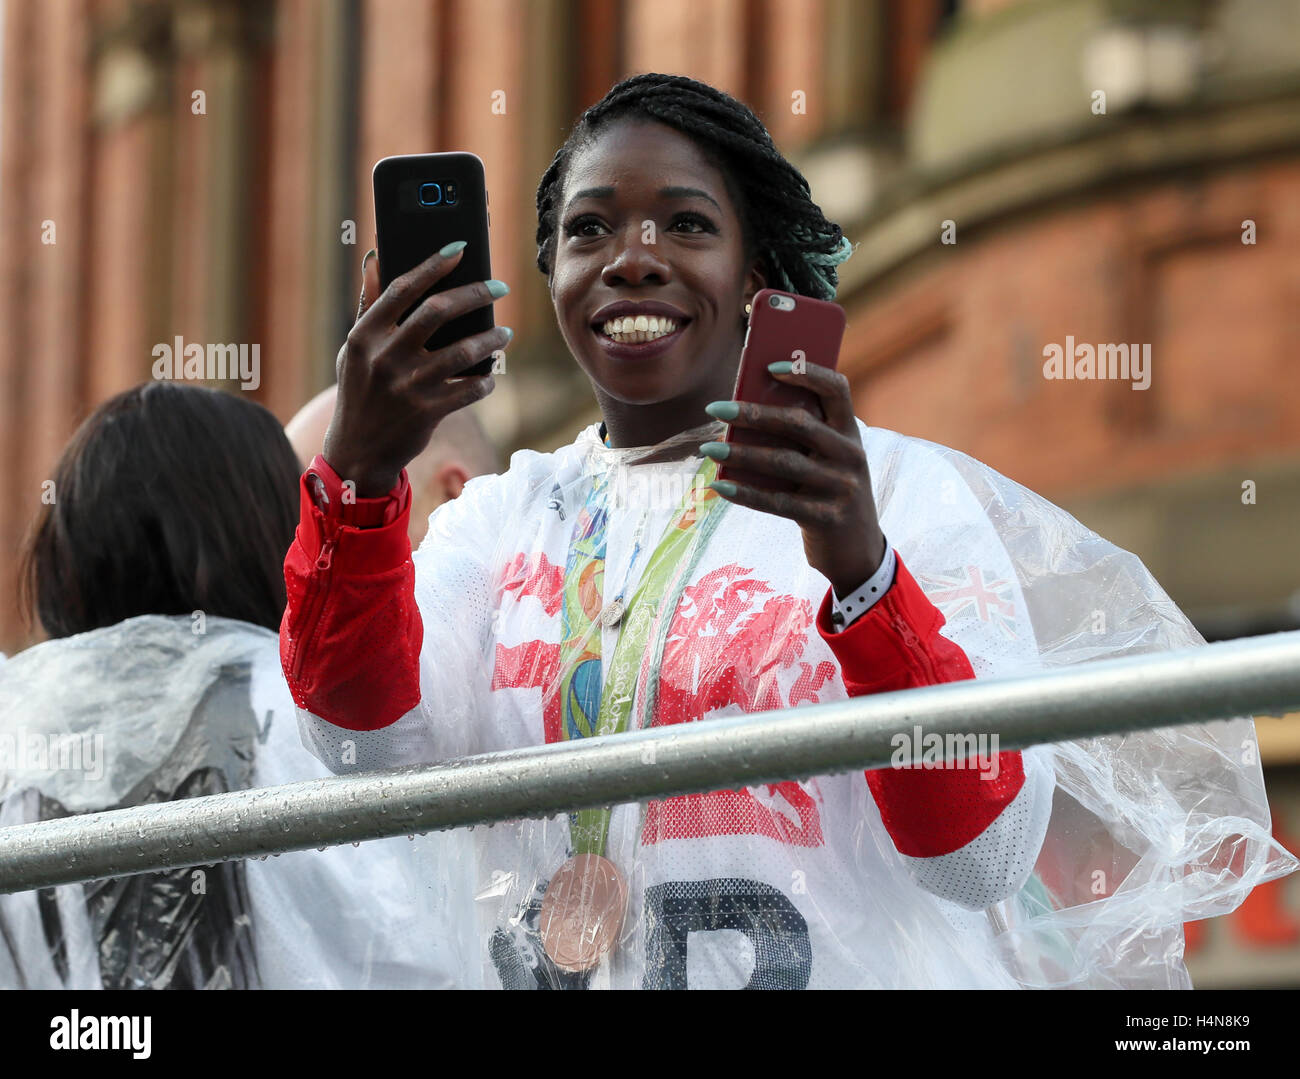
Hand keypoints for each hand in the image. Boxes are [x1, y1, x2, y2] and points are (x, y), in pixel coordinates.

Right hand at [323, 244, 511, 496]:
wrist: (358, 451)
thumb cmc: (360, 390)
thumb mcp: (355, 350)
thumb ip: (368, 305)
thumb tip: (375, 258)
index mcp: (365, 335)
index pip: (403, 288)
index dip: (433, 265)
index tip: (460, 249)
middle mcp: (385, 357)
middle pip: (438, 311)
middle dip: (475, 293)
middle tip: (499, 286)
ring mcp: (408, 386)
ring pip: (463, 351)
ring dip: (491, 338)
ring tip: (505, 332)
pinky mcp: (428, 413)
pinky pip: (470, 389)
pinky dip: (485, 380)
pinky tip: (490, 374)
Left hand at [700, 361, 885, 597]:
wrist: (857, 550)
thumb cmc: (828, 492)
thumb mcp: (827, 460)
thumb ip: (802, 436)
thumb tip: (745, 412)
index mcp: (850, 432)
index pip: (836, 388)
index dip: (806, 372)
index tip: (769, 366)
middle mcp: (850, 455)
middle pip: (799, 423)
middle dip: (753, 413)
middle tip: (715, 408)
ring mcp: (841, 487)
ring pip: (783, 462)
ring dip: (741, 452)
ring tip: (708, 448)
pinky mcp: (826, 517)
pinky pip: (778, 502)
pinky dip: (745, 493)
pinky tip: (720, 485)